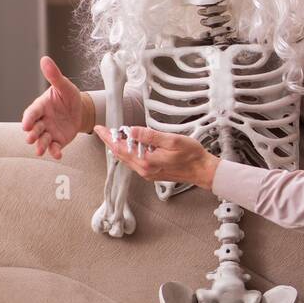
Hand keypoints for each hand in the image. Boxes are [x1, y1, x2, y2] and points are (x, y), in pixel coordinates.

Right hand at [22, 56, 88, 159]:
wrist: (80, 109)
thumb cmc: (68, 96)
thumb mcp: (64, 86)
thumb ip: (54, 75)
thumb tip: (45, 59)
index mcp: (41, 106)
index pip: (32, 113)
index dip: (28, 119)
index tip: (25, 125)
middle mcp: (42, 120)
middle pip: (34, 128)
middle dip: (32, 134)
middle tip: (31, 138)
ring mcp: (49, 131)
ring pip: (42, 139)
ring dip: (40, 145)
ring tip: (40, 150)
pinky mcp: (57, 140)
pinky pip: (54, 147)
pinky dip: (54, 151)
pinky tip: (57, 155)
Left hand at [93, 125, 220, 190]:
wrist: (202, 171)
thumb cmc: (191, 156)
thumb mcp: (172, 141)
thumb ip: (150, 136)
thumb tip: (132, 131)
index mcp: (147, 161)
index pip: (120, 148)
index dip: (109, 137)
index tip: (100, 129)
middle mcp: (144, 169)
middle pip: (120, 155)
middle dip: (111, 141)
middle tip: (105, 130)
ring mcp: (147, 173)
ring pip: (126, 159)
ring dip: (120, 147)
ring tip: (117, 135)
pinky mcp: (152, 173)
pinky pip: (135, 162)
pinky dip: (129, 152)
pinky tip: (132, 145)